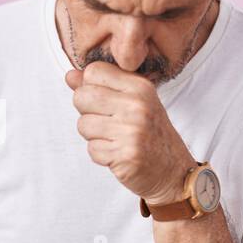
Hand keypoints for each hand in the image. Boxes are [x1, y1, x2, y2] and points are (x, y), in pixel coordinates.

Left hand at [65, 61, 195, 206]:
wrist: (173, 171)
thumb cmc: (150, 134)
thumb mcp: (132, 102)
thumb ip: (101, 87)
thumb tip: (70, 76)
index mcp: (140, 87)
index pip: (94, 71)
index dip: (90, 86)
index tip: (105, 101)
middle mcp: (137, 105)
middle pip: (82, 96)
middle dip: (87, 112)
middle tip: (107, 123)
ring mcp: (132, 130)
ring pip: (83, 125)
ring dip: (93, 136)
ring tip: (115, 139)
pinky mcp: (125, 155)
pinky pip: (92, 149)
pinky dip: (101, 155)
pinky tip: (118, 154)